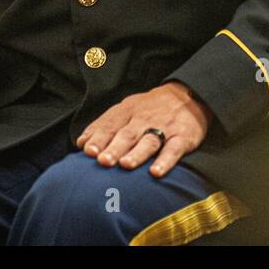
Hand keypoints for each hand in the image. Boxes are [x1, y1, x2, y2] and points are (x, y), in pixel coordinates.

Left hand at [75, 82, 210, 178]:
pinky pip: (173, 150)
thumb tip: (81, 143)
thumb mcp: (126, 109)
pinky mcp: (182, 137)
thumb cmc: (150, 108)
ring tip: (126, 165)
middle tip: (103, 161)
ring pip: (149, 141)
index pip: (110, 125)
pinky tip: (156, 172)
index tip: (88, 151)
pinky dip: (165, 161)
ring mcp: (164, 128)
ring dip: (136, 154)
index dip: (99, 138)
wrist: (187, 96)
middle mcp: (144, 119)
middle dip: (114, 148)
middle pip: (127, 134)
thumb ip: (104, 125)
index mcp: (128, 112)